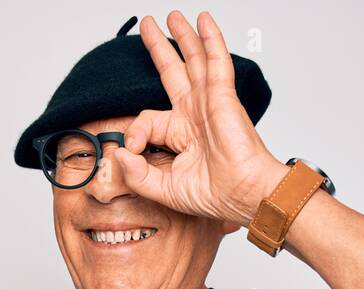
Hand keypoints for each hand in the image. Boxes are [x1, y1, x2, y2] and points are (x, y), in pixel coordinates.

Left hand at [113, 12, 287, 226]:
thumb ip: (137, 175)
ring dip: (183, 36)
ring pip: (193, 60)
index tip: (133, 150)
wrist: (244, 194)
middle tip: (147, 27)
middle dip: (159, 48)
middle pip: (172, 72)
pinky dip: (210, 39)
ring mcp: (208, 102)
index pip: (147, 119)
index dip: (134, 133)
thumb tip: (120, 153)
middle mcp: (194, 114)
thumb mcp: (164, 190)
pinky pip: (215, 61)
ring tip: (172, 16)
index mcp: (181, 135)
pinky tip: (203, 20)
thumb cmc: (215, 195)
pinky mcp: (222, 96)